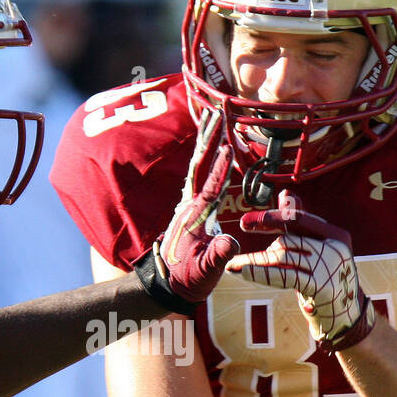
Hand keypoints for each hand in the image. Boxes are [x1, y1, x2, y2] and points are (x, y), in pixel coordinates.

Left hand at [135, 109, 239, 313]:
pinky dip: (204, 159)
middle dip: (209, 138)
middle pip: (200, 164)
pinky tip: (209, 150)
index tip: (229, 144)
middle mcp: (191, 204)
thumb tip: (230, 243)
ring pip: (198, 166)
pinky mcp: (189, 208)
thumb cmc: (187, 279)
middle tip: (217, 112)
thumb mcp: (206, 271)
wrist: (166, 285)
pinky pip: (198, 176)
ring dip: (205, 143)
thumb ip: (217, 256)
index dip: (221, 166)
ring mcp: (188, 205)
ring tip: (213, 120)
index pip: (212, 184)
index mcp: (197, 215)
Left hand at [230, 193, 375, 350]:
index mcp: (335, 233)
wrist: (346, 315)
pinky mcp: (321, 287)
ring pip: (282, 257)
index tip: (243, 223)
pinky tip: (244, 273)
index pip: (298, 219)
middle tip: (238, 260)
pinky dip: (262, 274)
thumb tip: (285, 194)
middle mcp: (335, 246)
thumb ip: (301, 224)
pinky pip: (285, 276)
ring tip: (236, 268)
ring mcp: (329, 267)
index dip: (270, 218)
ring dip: (256, 264)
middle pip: (287, 241)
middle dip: (260, 251)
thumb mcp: (316, 249)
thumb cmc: (327, 278)